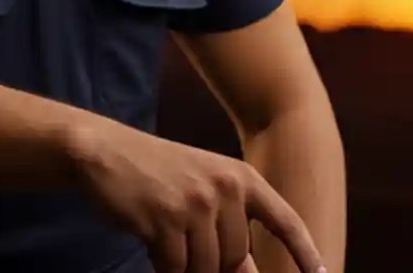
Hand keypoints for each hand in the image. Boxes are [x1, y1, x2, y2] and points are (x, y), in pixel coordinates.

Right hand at [68, 121, 325, 272]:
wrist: (107, 151)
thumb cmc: (159, 175)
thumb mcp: (203, 189)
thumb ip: (231, 227)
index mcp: (241, 178)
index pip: (284, 220)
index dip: (306, 252)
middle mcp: (225, 189)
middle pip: (235, 259)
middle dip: (212, 265)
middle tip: (183, 242)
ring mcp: (196, 203)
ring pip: (206, 268)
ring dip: (185, 267)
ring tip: (166, 240)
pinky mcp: (165, 220)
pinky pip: (176, 268)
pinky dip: (165, 267)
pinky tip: (152, 243)